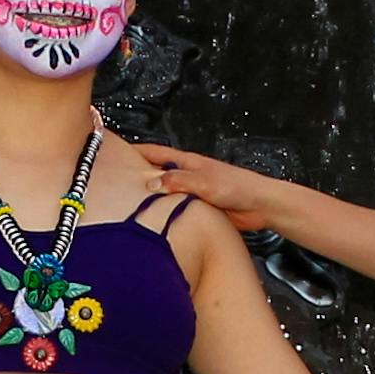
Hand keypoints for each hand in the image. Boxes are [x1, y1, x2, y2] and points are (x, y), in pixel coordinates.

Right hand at [132, 143, 291, 233]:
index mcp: (187, 162)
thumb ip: (177, 181)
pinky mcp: (197, 208)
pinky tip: (153, 222)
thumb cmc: (236, 186)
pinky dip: (164, 213)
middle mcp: (187, 175)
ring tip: (127, 205)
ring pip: (164, 193)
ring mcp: (191, 192)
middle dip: (137, 176)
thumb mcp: (203, 181)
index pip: (155, 153)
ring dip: (151, 197)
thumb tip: (150, 183)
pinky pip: (175, 209)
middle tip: (115, 183)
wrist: (259, 205)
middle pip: (156, 173)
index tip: (116, 152)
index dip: (136, 151)